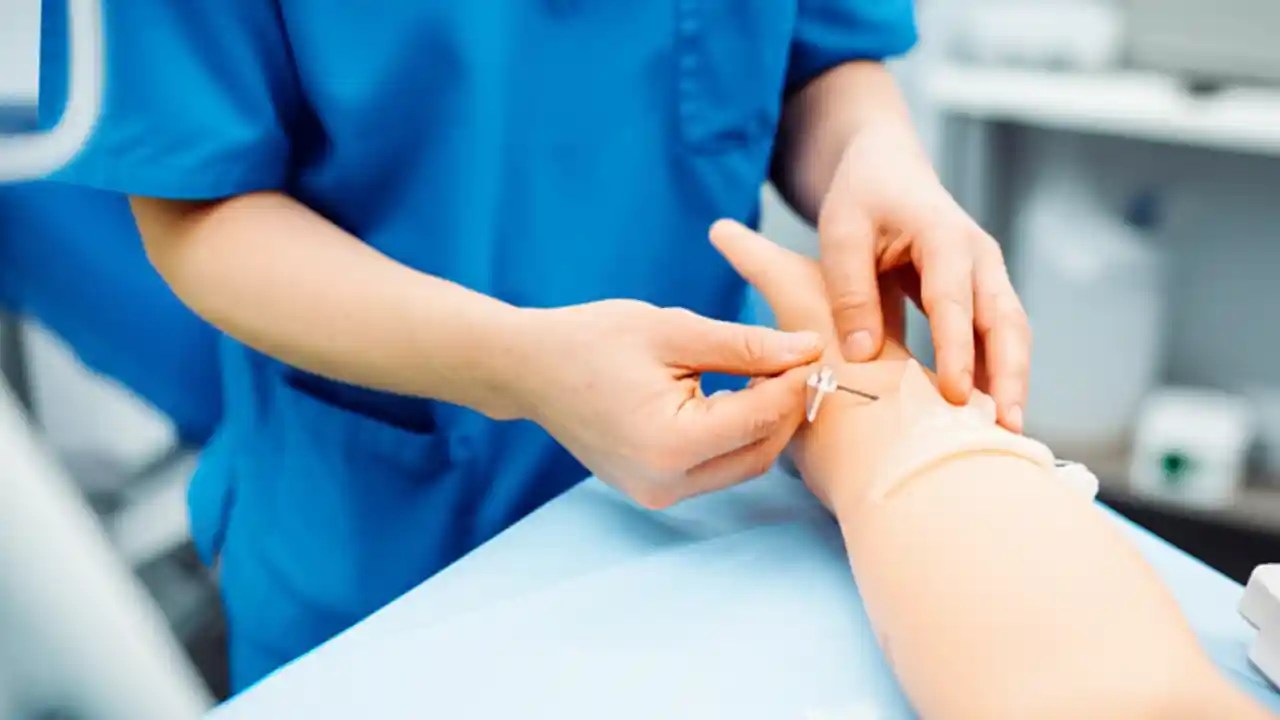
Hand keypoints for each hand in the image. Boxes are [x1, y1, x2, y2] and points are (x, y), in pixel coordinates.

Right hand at [514, 300, 823, 508]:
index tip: (813, 348)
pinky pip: (716, 468)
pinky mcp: (654, 491)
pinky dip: (736, 435)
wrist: (530, 368)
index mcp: (671, 444)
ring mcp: (658, 494)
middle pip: (761, 451)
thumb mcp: (674, 331)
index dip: (795, 382)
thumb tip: (808, 349)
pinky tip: (741, 397)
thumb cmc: (593, 341)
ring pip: (743, 465)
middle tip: (799, 362)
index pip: (761, 418)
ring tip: (772, 374)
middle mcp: (667, 483)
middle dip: (787, 408)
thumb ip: (746, 345)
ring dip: (765, 424)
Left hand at [818, 122, 1030, 430]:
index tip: (955, 394)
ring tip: (1007, 435)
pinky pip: (998, 337)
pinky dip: (999, 373)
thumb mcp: (841, 232)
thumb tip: (864, 355)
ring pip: (1011, 332)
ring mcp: (987, 275)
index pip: (953, 299)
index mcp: (943, 235)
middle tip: (1005, 427)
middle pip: (1005, 319)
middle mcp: (978, 256)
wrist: (887, 169)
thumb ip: (851, 290)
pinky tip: (990, 415)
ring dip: (1012, 380)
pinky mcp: (982, 294)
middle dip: (1010, 374)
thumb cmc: (861, 198)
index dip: (957, 348)